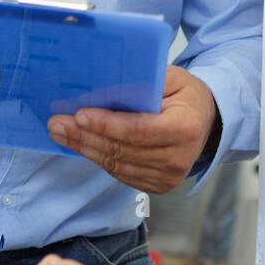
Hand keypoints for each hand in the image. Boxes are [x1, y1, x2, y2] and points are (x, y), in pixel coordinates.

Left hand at [47, 65, 218, 192]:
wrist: (207, 124)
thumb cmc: (186, 96)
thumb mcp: (172, 78)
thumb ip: (143, 83)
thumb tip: (103, 87)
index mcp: (185, 129)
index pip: (138, 131)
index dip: (106, 125)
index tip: (79, 115)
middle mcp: (178, 159)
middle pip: (122, 150)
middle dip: (85, 136)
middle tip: (57, 123)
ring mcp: (167, 177)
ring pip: (116, 164)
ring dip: (85, 148)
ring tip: (60, 132)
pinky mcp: (157, 185)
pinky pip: (119, 172)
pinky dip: (97, 157)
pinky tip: (80, 144)